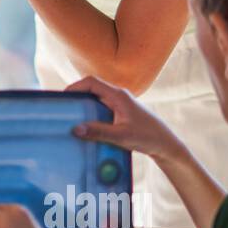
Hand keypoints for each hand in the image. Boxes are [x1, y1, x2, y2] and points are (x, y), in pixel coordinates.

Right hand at [64, 75, 190, 165]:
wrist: (166, 145)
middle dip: (76, 96)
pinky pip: (101, 107)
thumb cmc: (147, 138)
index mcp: (118, 95)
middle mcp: (118, 96)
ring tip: (70, 117)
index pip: (91, 82)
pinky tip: (86, 126)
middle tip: (63, 108)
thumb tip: (75, 129)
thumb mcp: (121, 137)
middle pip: (92, 88)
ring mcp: (120, 103)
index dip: (74, 87)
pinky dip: (91, 113)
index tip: (62, 98)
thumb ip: (98, 132)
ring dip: (83, 105)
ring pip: (96, 98)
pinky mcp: (121, 112)